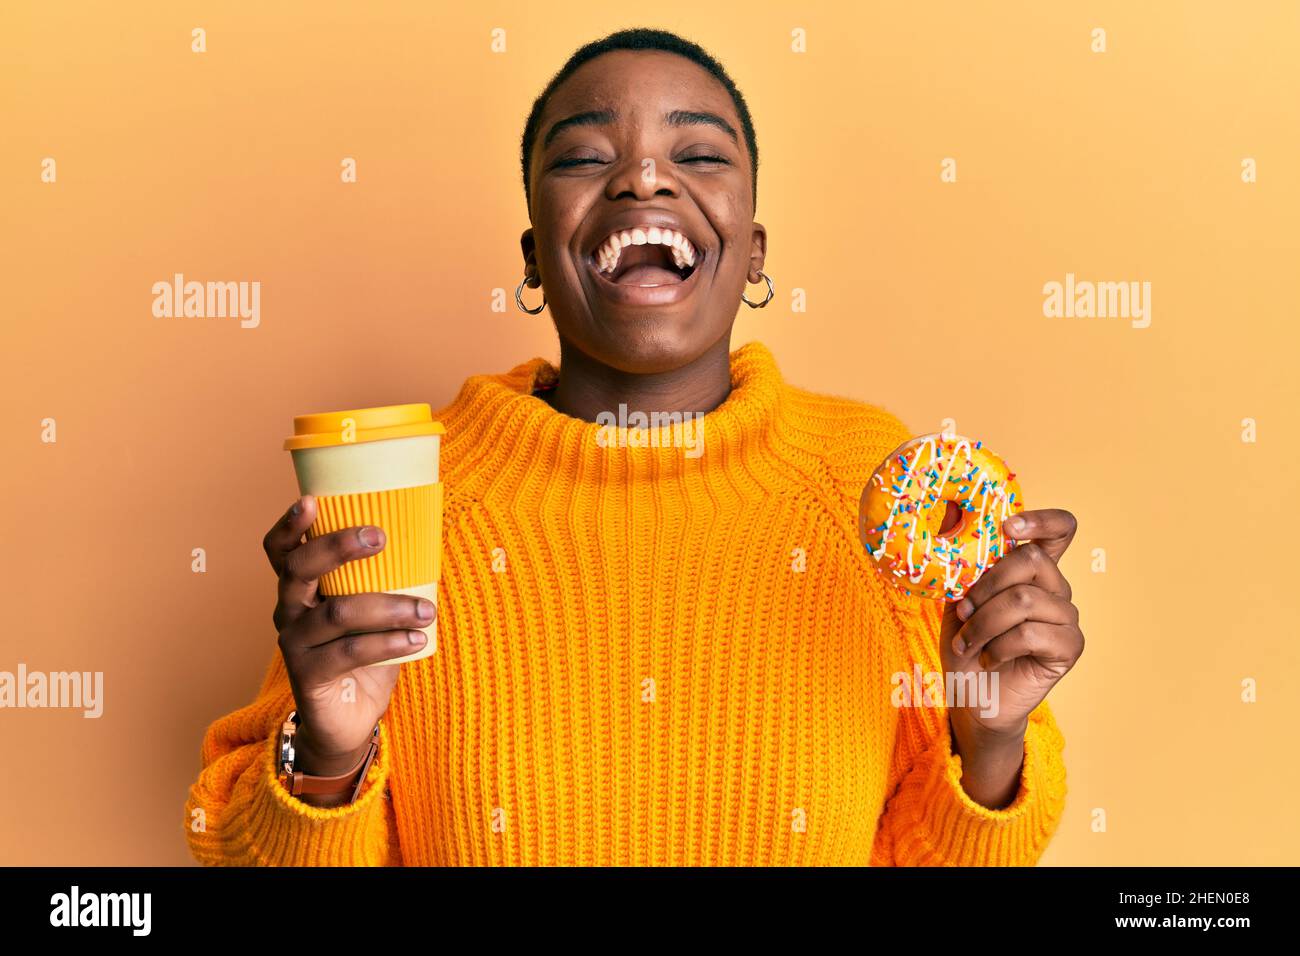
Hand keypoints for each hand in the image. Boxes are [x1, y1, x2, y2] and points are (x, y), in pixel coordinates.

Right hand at [263, 495, 434, 788]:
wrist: (350, 719)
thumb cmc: (365, 653)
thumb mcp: (374, 610)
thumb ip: (385, 578)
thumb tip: (429, 537)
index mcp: (300, 588)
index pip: (281, 550)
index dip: (290, 525)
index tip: (310, 500)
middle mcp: (288, 610)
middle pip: (299, 569)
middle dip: (338, 547)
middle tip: (380, 537)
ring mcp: (294, 643)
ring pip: (336, 612)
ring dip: (388, 606)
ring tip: (426, 610)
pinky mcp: (308, 676)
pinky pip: (350, 652)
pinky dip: (389, 642)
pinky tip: (417, 639)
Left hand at [937, 507, 1083, 805]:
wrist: (971, 697)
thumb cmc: (965, 646)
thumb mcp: (956, 602)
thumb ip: (966, 571)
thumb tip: (953, 533)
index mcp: (1032, 570)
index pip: (1059, 530)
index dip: (1040, 520)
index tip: (1008, 526)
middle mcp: (1055, 588)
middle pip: (1031, 560)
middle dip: (985, 586)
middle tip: (963, 612)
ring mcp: (1066, 617)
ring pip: (1025, 599)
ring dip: (984, 623)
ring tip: (968, 642)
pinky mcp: (1070, 647)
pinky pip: (1032, 633)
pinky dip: (998, 646)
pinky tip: (989, 658)